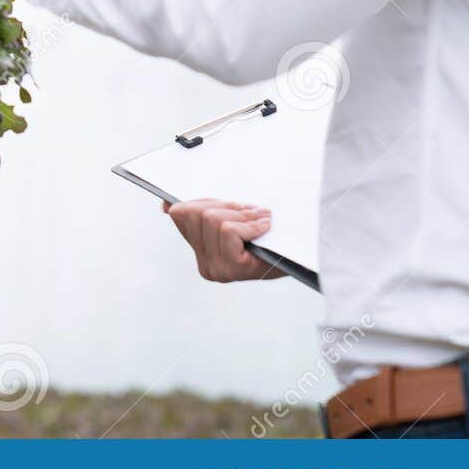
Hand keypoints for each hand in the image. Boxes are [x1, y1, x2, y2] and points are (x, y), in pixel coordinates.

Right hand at [163, 199, 284, 281]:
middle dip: (227, 206)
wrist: (301, 265)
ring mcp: (217, 269)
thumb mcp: (236, 227)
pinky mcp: (233, 269)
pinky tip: (264, 226)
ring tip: (260, 218)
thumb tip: (167, 205)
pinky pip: (230, 230)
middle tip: (252, 210)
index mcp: (200, 252)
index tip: (217, 201)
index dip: (201, 200)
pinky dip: (250, 224)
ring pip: (214, 220)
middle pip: (198, 213)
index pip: (182, 213)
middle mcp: (205, 265)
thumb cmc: (270, 245)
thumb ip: (206, 217)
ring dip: (242, 214)